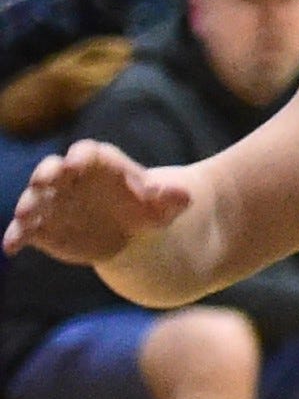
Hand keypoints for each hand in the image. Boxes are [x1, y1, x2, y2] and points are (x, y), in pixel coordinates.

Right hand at [5, 140, 190, 262]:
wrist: (132, 235)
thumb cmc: (150, 210)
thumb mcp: (168, 205)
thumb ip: (173, 197)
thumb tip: (182, 195)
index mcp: (101, 164)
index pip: (87, 153)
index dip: (80, 155)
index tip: (76, 163)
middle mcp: (71, 179)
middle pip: (53, 169)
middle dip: (47, 173)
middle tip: (43, 181)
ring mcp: (53, 202)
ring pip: (34, 198)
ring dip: (27, 205)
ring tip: (25, 216)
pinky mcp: (42, 227)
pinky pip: (24, 229)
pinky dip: (16, 235)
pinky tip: (12, 246)